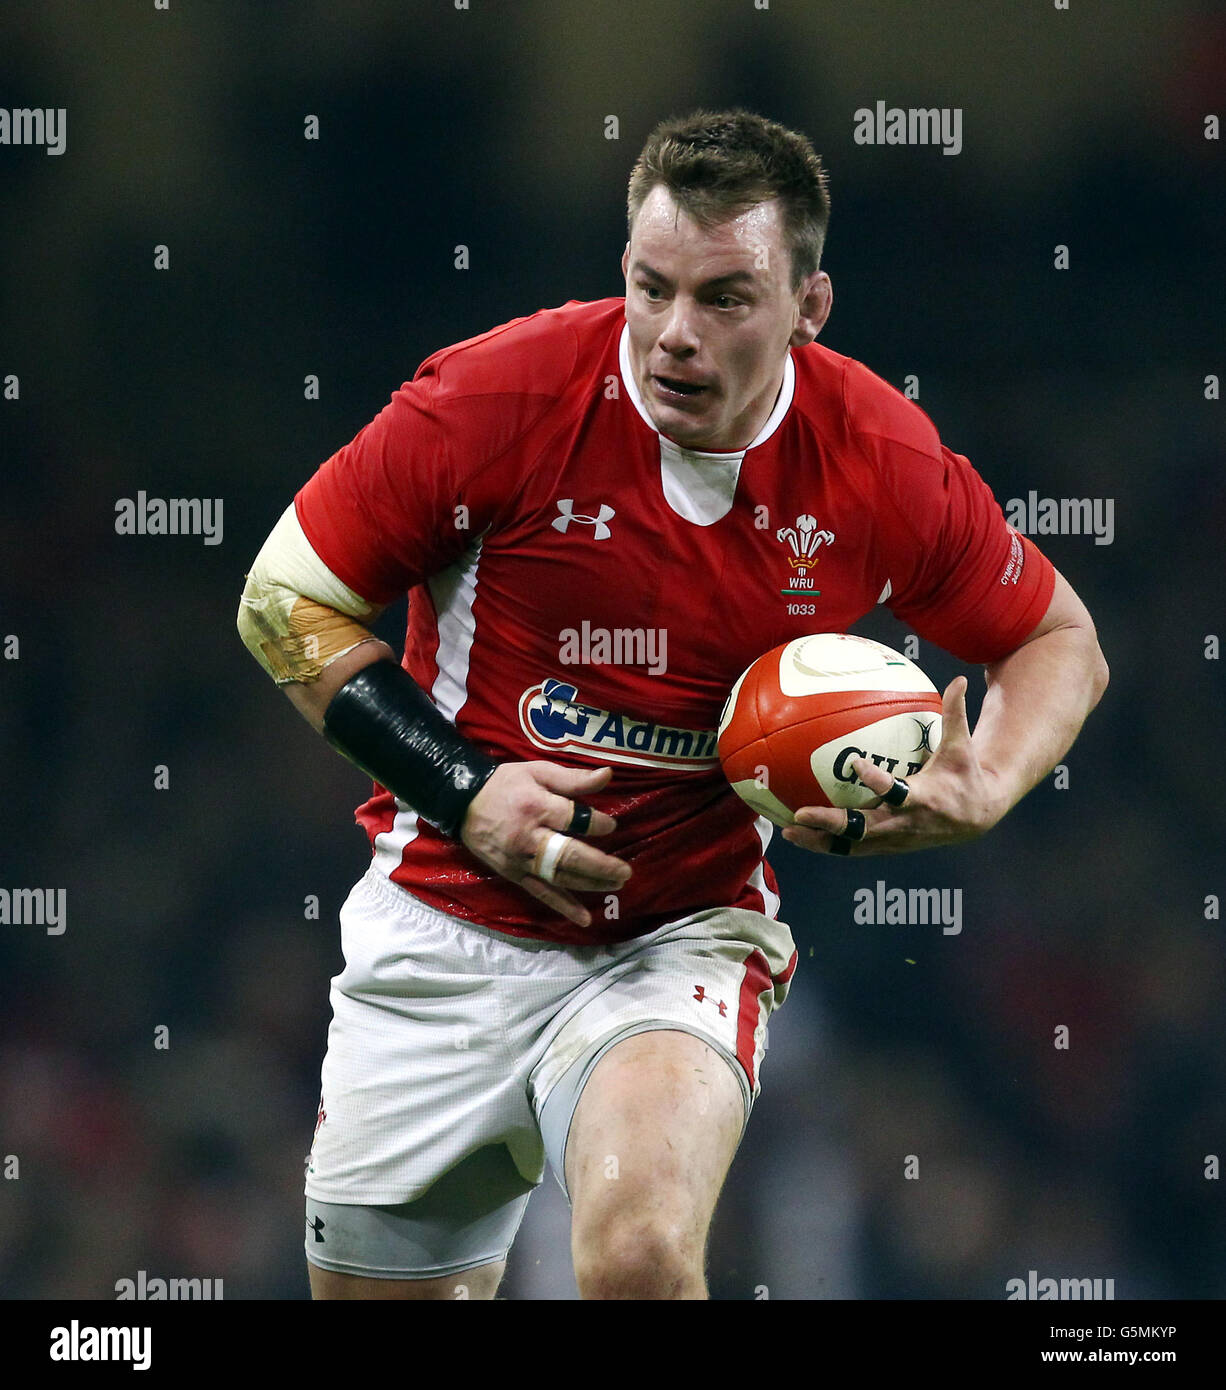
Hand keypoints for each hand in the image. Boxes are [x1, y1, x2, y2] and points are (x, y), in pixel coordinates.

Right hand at [460, 762, 631, 926]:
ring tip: (616, 884)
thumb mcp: (538, 771)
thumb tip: (608, 775)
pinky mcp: (514, 875)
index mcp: (536, 807)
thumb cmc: (506, 784)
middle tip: (625, 871)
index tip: (611, 825)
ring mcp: (521, 860)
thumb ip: (573, 779)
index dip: (597, 824)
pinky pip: (541, 893)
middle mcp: (529, 837)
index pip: (574, 819)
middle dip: (601, 865)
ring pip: (560, 877)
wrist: (462, 801)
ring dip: (591, 883)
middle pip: (569, 855)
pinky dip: (563, 907)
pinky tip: (584, 919)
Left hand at [780, 676, 1006, 856]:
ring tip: (788, 831)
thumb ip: (956, 714)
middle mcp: (905, 823)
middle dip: (832, 823)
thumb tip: (958, 678)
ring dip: (820, 840)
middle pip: (864, 828)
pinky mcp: (887, 847)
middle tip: (801, 813)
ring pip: (853, 845)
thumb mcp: (962, 747)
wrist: (976, 817)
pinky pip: (852, 849)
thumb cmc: (965, 776)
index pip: (897, 792)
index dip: (877, 781)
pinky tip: (799, 835)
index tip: (856, 763)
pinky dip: (827, 845)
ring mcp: (894, 839)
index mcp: (922, 798)